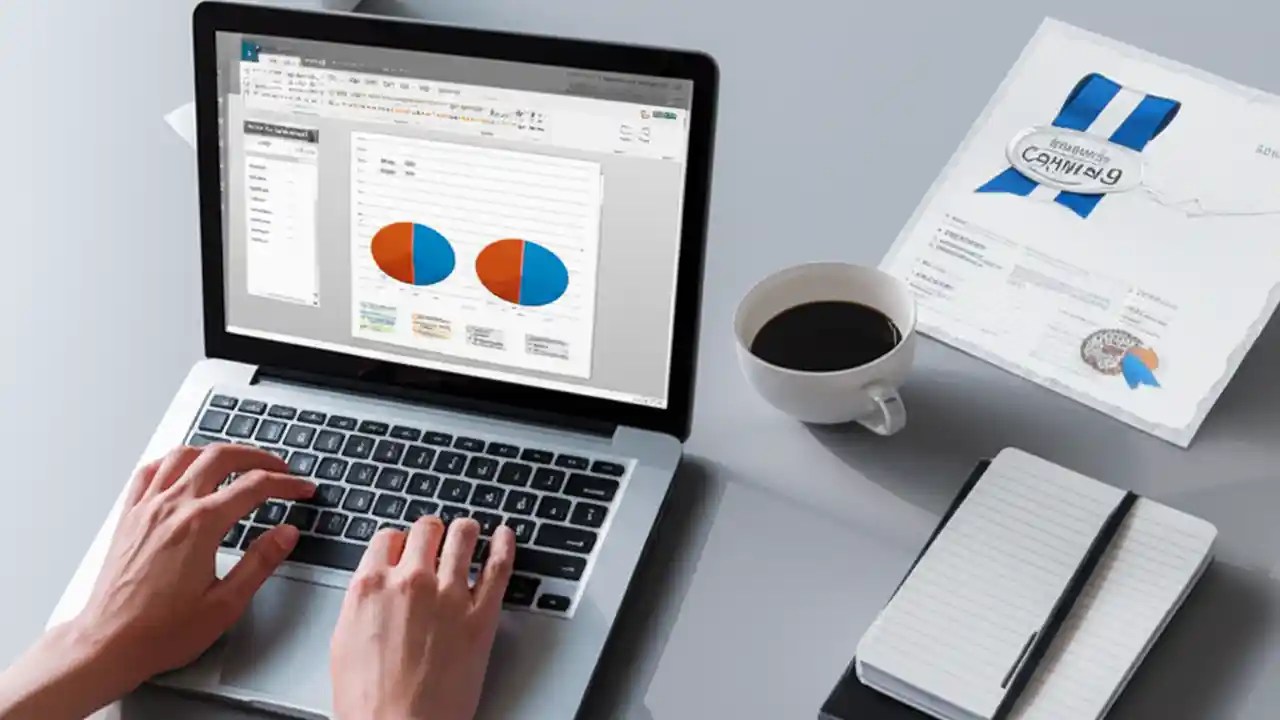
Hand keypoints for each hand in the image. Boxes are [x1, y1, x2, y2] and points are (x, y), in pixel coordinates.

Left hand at [76, 444, 314, 682]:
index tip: (302, 488)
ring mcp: (146, 508)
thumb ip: (260, 562)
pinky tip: (184, 467)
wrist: (109, 644)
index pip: (255, 487)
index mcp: (201, 526)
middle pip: (221, 457)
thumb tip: (287, 534)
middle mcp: (172, 507)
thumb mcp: (226, 604)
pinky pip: (150, 471)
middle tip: (279, 468)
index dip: (287, 484)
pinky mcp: (129, 516)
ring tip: (237, 460)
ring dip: (216, 451)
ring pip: (184, 455)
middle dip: (258, 457)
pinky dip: (173, 460)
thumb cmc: (161, 631)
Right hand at [330, 517, 515, 719]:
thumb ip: (362, 604)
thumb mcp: (344, 643)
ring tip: (469, 532)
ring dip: (466, 530)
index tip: (407, 547)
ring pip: (463, 535)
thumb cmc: (369, 702)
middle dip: (431, 532)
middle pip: (427, 528)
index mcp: (371, 586)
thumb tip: (373, 588)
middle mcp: (411, 582)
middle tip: (437, 540)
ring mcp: (449, 595)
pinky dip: (504, 544)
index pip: (389, 537)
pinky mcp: (481, 615)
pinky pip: (498, 565)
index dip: (400, 541)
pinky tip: (504, 535)